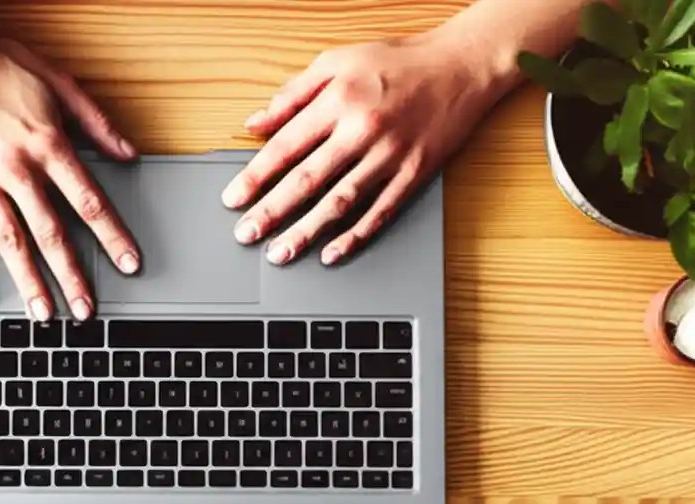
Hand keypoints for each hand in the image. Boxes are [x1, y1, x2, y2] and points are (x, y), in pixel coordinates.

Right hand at [0, 27, 139, 320]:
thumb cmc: (2, 63)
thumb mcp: (62, 83)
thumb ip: (98, 124)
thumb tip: (128, 154)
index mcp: (48, 144)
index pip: (88, 201)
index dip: (111, 236)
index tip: (128, 263)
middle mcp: (16, 167)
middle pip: (51, 232)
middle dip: (72, 275)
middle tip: (86, 310)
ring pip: (10, 240)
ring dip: (29, 281)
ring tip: (43, 314)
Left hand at [222, 32, 501, 265]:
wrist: (462, 65)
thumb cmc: (398, 61)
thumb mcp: (336, 61)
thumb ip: (292, 94)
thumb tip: (255, 123)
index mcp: (339, 99)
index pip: (286, 146)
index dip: (255, 177)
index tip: (232, 200)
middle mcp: (363, 129)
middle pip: (307, 179)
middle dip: (271, 212)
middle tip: (246, 235)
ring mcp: (391, 154)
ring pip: (340, 201)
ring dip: (306, 231)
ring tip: (280, 252)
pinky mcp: (415, 172)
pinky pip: (381, 211)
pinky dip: (355, 236)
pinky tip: (332, 252)